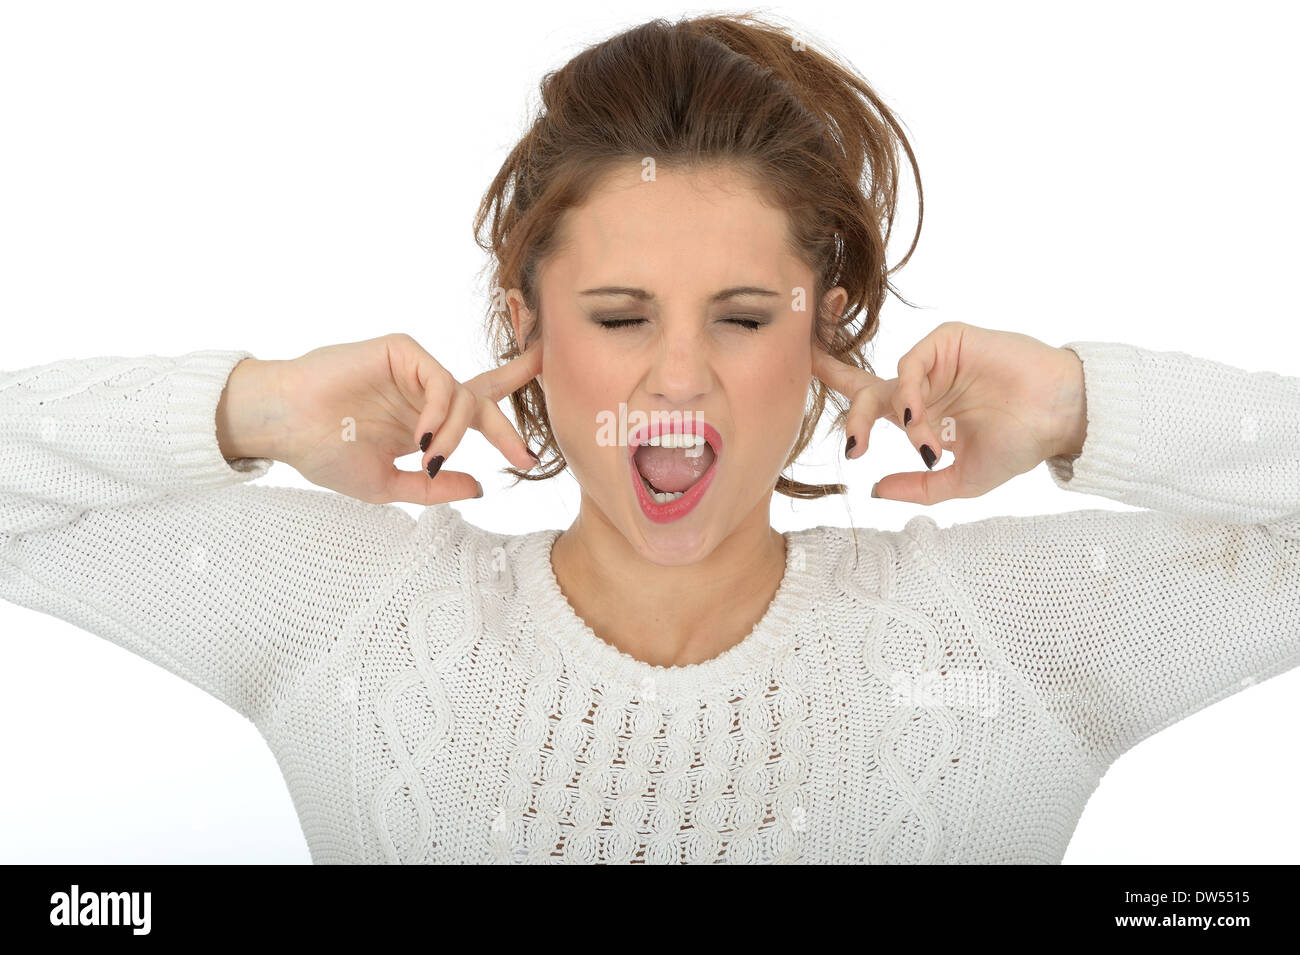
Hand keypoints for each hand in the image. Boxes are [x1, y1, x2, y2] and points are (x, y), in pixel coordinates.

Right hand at [274, 332, 542, 504]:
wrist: (284, 429)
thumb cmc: (324, 452)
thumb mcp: (387, 484)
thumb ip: (432, 488)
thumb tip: (480, 489)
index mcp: (423, 419)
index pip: (477, 412)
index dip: (508, 428)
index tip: (532, 458)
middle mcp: (423, 392)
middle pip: (483, 398)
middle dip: (508, 427)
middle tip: (525, 455)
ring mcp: (414, 371)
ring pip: (463, 397)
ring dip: (456, 433)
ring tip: (431, 456)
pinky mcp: (402, 351)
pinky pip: (440, 380)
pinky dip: (440, 412)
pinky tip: (423, 436)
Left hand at [812, 321, 1086, 504]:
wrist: (1059, 421)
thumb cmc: (1017, 446)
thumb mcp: (961, 479)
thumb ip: (919, 487)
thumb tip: (874, 492)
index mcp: (917, 411)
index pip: (863, 399)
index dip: (830, 385)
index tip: (794, 382)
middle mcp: (919, 384)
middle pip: (864, 392)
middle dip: (854, 419)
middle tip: (857, 449)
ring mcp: (933, 362)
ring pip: (889, 383)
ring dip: (899, 417)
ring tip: (924, 442)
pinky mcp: (949, 342)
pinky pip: (912, 362)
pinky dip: (911, 391)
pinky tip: (922, 415)